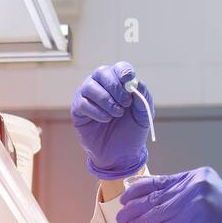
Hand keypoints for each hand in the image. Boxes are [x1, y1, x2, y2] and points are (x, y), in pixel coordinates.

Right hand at [71, 62, 153, 178]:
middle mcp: (101, 85)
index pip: (119, 68)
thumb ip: (143, 98)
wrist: (121, 154)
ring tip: (116, 114)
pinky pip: (83, 103)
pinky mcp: (78, 110)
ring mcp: (87, 96)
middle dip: (114, 86)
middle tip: (125, 103)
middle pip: (102, 72)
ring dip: (106, 100)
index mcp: (119, 82)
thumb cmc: (132, 131)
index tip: (129, 80)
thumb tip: (136, 83)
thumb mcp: (143, 115)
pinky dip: (97, 112)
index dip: (123, 72)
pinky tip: (105, 120)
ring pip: (90, 86)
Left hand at [116, 167, 221, 222]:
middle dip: (134, 209)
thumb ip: (183, 199)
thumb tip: (152, 206)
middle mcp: (195, 183)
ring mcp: (194, 200)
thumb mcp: (207, 201)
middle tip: (120, 217)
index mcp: (197, 175)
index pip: (160, 181)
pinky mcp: (193, 219)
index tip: (125, 198)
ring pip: (156, 213)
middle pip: (156, 196)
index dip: (138, 190)